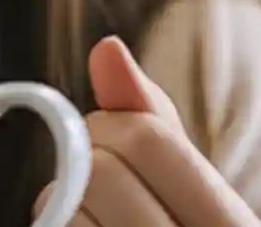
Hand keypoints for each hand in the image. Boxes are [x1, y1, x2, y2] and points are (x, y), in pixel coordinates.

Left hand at [35, 37, 260, 225]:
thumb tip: (106, 49)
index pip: (145, 137)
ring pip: (62, 211)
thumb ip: (155, 122)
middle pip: (98, 170)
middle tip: (106, 199)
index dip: (114, 129)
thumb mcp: (198, 192)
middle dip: (86, 172)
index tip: (117, 149)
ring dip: (64, 214)